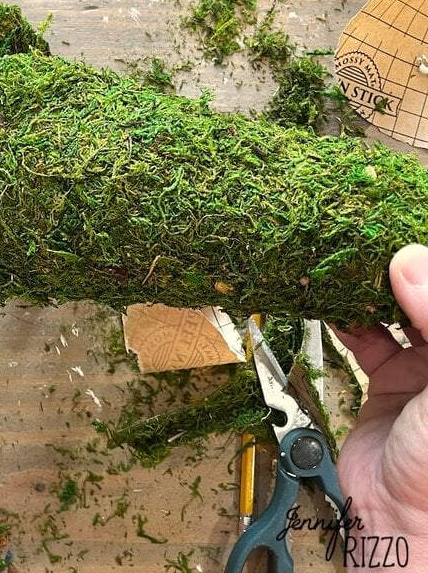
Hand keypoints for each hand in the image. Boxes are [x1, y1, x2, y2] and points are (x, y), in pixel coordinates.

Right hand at [335, 243, 427, 565]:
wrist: (406, 523)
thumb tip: (406, 260)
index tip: (401, 226)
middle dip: (404, 267)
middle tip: (372, 234)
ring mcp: (426, 368)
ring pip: (398, 310)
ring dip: (372, 288)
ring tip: (348, 260)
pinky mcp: (389, 381)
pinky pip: (366, 338)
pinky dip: (346, 319)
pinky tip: (332, 301)